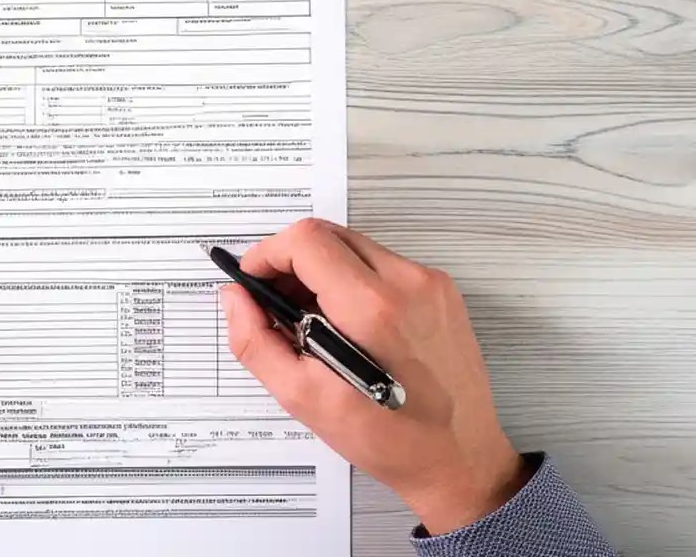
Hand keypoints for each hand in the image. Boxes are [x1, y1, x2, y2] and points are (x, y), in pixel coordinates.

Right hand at [221, 219, 527, 534]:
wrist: (460, 459)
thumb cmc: (389, 440)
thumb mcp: (305, 399)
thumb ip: (257, 343)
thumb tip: (235, 300)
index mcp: (373, 309)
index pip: (307, 241)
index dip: (268, 254)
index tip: (254, 281)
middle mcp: (408, 284)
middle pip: (329, 235)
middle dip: (291, 261)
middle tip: (276, 304)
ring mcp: (431, 283)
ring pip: (355, 246)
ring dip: (322, 270)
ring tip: (311, 321)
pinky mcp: (441, 291)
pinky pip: (383, 264)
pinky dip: (354, 281)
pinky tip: (347, 324)